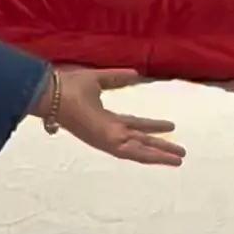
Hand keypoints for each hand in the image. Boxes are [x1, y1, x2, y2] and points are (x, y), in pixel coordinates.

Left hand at [37, 66, 184, 167]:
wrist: (53, 94)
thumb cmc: (68, 86)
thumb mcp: (99, 80)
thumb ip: (117, 78)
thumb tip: (137, 73)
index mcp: (106, 118)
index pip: (134, 124)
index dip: (151, 126)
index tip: (170, 126)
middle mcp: (109, 131)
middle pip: (140, 141)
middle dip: (160, 146)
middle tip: (180, 151)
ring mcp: (109, 139)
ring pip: (139, 151)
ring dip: (160, 155)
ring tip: (179, 158)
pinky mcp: (108, 143)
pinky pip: (134, 153)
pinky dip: (151, 156)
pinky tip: (167, 159)